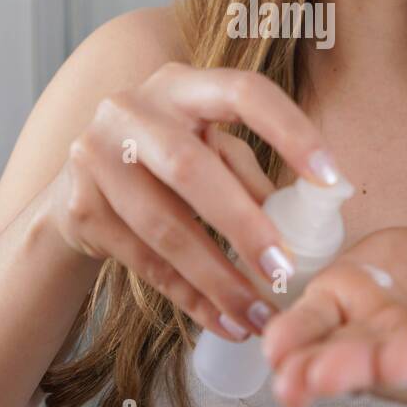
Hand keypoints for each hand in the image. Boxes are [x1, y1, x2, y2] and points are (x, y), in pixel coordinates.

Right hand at [45, 62, 341, 343]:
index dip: (289, 131)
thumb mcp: (208, 152)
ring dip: (218, 278)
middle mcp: (131, 110)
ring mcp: (95, 156)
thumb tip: (313, 211)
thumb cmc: (164, 165)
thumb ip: (250, 176)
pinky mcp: (81, 207)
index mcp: (180, 85)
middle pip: (190, 167)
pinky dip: (190, 297)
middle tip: (283, 271)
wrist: (76, 189)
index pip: (242, 92)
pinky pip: (145, 262)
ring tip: (259, 315)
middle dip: (243, 225)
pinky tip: (224, 321)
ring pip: (164, 226)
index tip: (330, 178)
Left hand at [261, 225, 406, 406]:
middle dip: (352, 370)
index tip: (401, 360)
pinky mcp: (341, 300)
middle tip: (324, 375)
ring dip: (311, 366)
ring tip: (291, 377)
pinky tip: (275, 345)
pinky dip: (292, 333)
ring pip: (339, 353)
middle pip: (381, 367)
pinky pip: (312, 322)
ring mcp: (371, 331)